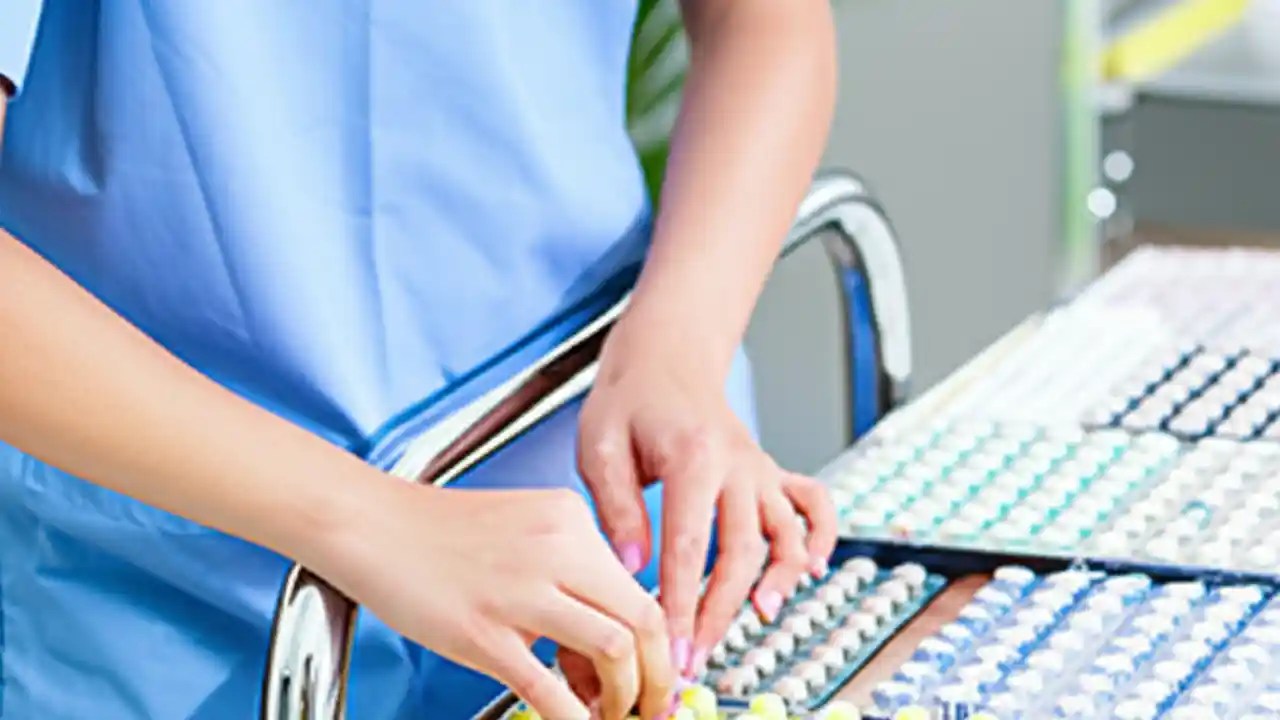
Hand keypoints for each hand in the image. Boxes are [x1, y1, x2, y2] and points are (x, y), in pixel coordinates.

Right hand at [321, 483, 674, 719]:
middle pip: (642, 619)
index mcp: (569, 519)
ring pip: (612, 650)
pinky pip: (546, 687)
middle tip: (654, 704)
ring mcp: (520, 590)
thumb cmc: (438, 532)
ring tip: (612, 714)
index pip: (640, 588)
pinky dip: (573, 718)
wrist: (370, 523)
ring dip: (624, 695)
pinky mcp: (482, 631)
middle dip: (658, 675)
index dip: (657, 642)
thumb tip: (603, 650)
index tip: (658, 672)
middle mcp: (556, 547)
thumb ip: (570, 576)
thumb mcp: (524, 531)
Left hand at [573, 314, 837, 682]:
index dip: (680, 602)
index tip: (670, 646)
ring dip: (776, 582)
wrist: (665, 358)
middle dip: (720, 610)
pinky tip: (810, 572)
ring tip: (761, 618)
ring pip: (781, 535)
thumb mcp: (599, 446)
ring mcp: (760, 469)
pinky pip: (813, 505)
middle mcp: (737, 464)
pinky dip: (822, 537)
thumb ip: (616, 508)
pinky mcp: (771, 472)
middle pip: (741, 551)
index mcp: (693, 457)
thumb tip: (630, 568)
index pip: (688, 545)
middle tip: (698, 655)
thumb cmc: (628, 401)